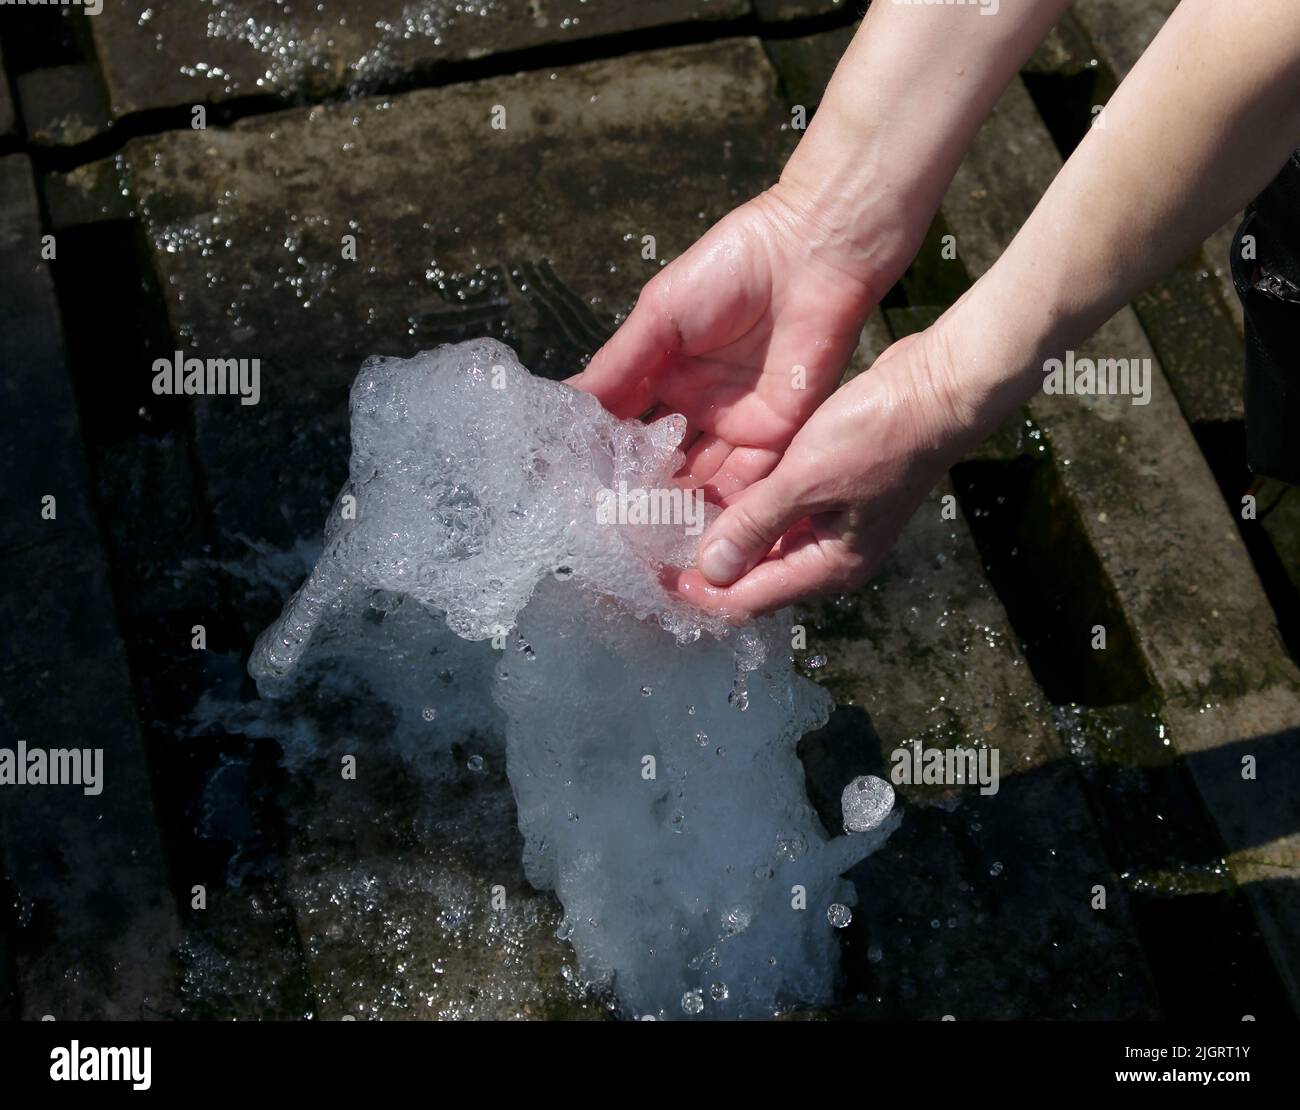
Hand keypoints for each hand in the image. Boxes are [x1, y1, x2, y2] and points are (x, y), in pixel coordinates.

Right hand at [570, 184, 891, 502]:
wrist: (812, 256)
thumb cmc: (729, 270)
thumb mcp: (659, 315)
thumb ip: (618, 366)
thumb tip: (566, 407)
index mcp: (663, 375)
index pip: (624, 427)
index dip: (602, 457)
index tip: (574, 492)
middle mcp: (696, 407)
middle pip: (661, 463)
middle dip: (638, 494)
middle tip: (606, 532)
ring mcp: (735, 425)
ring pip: (699, 480)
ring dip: (675, 509)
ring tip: (642, 544)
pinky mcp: (775, 438)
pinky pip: (744, 483)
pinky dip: (720, 509)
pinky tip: (690, 533)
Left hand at [667, 328, 983, 619]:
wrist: (938, 388)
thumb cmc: (879, 434)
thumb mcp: (806, 480)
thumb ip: (755, 524)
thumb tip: (711, 570)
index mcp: (828, 567)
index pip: (749, 599)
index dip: (700, 592)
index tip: (653, 576)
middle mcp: (829, 554)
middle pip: (753, 577)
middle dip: (706, 566)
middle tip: (651, 547)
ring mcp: (832, 523)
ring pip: (762, 541)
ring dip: (722, 533)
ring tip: (669, 519)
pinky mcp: (832, 491)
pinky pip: (776, 510)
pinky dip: (744, 506)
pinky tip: (709, 489)